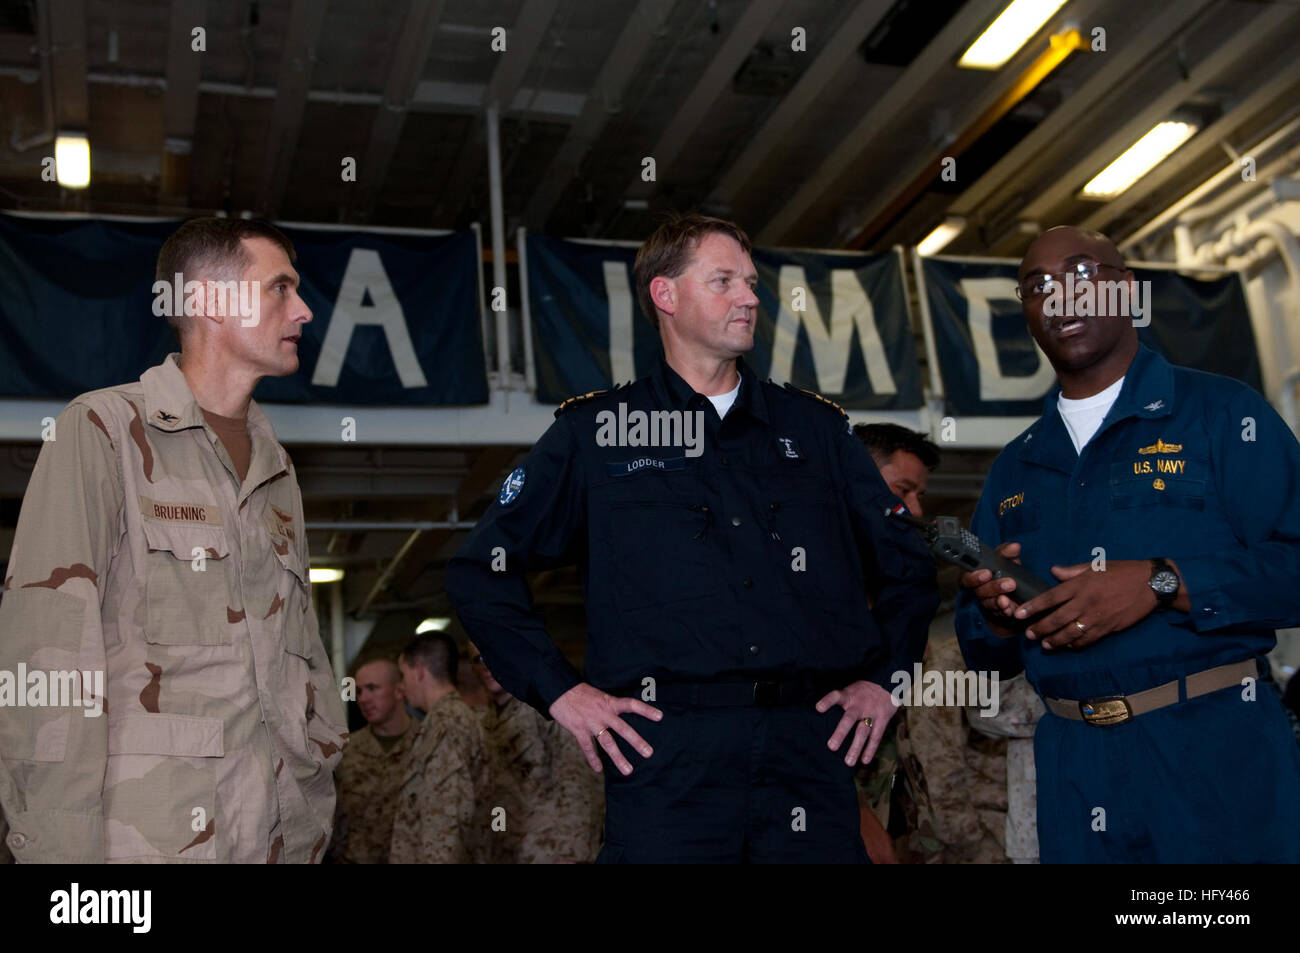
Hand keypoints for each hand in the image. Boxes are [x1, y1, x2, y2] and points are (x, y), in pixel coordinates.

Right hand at [549, 682, 661, 775]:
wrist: (559, 691)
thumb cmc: (580, 693)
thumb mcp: (599, 695)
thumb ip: (610, 706)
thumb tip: (620, 714)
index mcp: (609, 702)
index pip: (631, 704)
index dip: (646, 710)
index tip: (660, 717)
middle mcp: (603, 713)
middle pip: (623, 729)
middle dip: (636, 741)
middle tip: (649, 753)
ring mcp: (591, 723)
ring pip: (607, 743)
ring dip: (618, 758)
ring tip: (628, 770)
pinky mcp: (579, 730)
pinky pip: (588, 747)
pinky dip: (593, 759)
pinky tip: (598, 769)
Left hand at [815, 680, 897, 766]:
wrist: (888, 683)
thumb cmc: (862, 690)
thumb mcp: (850, 690)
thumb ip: (840, 701)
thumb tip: (818, 713)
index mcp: (848, 695)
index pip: (836, 696)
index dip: (827, 701)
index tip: (818, 708)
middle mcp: (859, 705)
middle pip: (849, 719)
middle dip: (841, 733)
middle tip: (831, 747)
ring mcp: (871, 713)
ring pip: (863, 732)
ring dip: (856, 748)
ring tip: (848, 762)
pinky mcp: (882, 719)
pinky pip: (876, 737)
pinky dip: (870, 749)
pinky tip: (864, 760)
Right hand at [958, 541, 1023, 637]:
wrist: (1010, 587)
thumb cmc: (1001, 569)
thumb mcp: (1004, 558)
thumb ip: (1006, 552)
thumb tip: (1015, 547)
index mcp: (973, 575)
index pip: (968, 577)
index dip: (975, 576)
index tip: (987, 573)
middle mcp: (977, 590)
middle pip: (980, 591)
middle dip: (994, 587)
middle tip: (1009, 583)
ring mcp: (985, 602)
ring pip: (989, 603)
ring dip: (999, 601)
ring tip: (1008, 600)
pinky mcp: (995, 612)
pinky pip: (998, 613)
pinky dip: (1005, 611)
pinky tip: (1010, 608)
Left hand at [1011, 560, 1160, 648]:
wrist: (1150, 583)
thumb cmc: (1121, 571)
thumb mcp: (1095, 566)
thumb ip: (1072, 571)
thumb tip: (1053, 571)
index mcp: (1080, 584)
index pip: (1050, 597)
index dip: (1033, 607)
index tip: (1019, 614)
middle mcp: (1085, 602)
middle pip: (1057, 619)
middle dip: (1040, 628)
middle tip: (1029, 635)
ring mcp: (1097, 617)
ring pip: (1070, 632)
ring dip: (1055, 640)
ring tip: (1045, 645)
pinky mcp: (1108, 627)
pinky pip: (1087, 639)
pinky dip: (1076, 644)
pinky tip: (1067, 646)